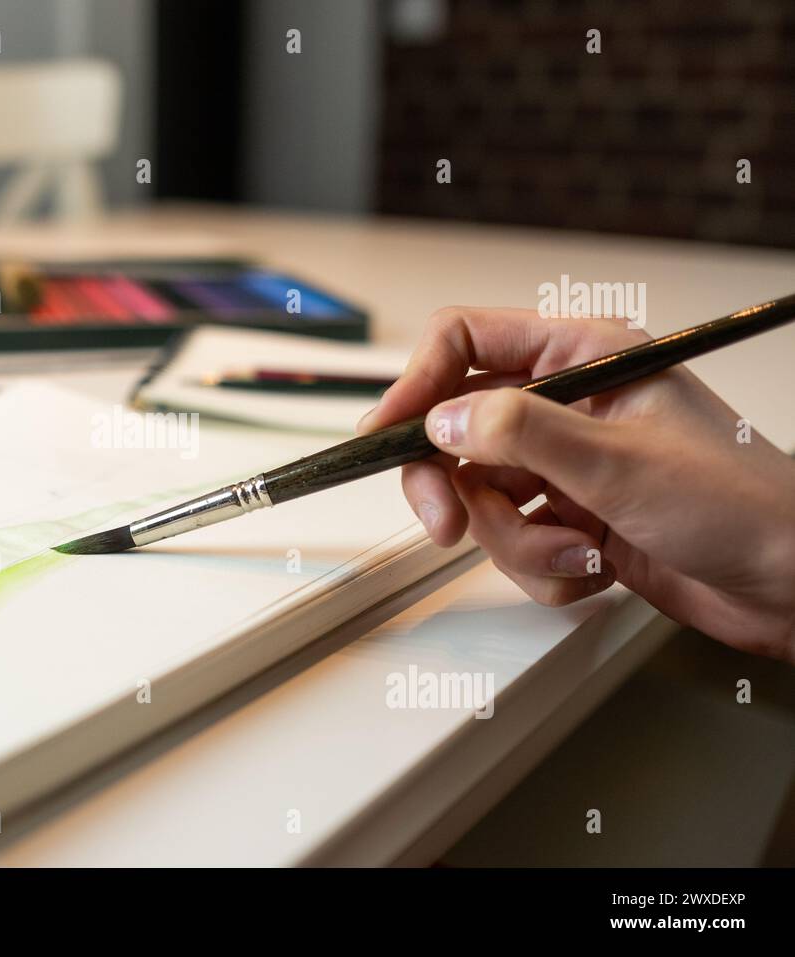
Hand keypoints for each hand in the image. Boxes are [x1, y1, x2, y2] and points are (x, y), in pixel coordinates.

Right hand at [360, 307, 794, 661]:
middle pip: (455, 429)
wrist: (794, 583)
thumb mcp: (619, 462)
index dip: (417, 385)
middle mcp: (566, 406)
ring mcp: (566, 464)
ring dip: (515, 538)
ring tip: (575, 547)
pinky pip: (513, 540)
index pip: (466, 343)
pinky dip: (544, 565)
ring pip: (480, 495)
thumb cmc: (741, 504)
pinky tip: (596, 565)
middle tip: (447, 522)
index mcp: (583, 357)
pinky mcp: (571, 516)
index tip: (386, 436)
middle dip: (449, 485)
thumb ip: (520, 433)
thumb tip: (442, 420)